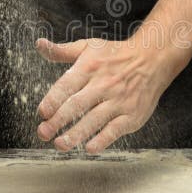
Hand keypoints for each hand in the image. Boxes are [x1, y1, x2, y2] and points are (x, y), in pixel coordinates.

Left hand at [35, 37, 175, 152]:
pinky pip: (115, 129)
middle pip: (77, 104)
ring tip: (60, 144)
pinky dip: (102, 140)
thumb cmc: (116, 55)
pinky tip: (89, 148)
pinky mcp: (132, 115)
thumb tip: (39, 44)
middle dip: (58, 120)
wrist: (153, 58)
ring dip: (76, 134)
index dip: (53, 100)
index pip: (67, 85)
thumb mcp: (88, 47)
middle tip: (43, 133)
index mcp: (89, 67)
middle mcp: (103, 84)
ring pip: (94, 120)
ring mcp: (119, 100)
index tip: (42, 113)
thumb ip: (61, 51)